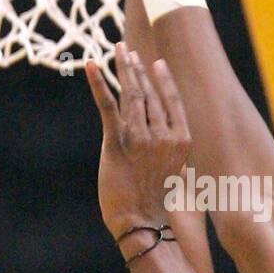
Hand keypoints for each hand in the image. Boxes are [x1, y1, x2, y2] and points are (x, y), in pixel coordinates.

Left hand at [86, 42, 191, 240]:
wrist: (142, 221)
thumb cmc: (156, 201)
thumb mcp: (173, 170)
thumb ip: (170, 148)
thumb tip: (164, 135)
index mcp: (181, 140)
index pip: (172, 100)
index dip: (163, 79)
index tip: (155, 63)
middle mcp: (163, 134)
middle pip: (149, 93)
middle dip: (137, 69)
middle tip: (129, 51)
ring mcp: (140, 137)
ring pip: (131, 94)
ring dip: (124, 69)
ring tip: (119, 51)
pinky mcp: (117, 142)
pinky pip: (107, 105)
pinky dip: (98, 83)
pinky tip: (92, 65)